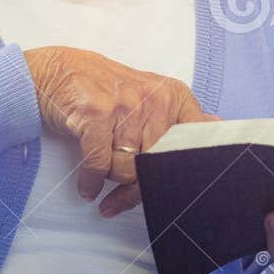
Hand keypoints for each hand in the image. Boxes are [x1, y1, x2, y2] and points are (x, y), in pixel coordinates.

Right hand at [24, 46, 216, 216]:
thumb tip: (218, 125)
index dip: (182, 174)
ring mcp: (125, 105)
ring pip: (127, 167)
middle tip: (120, 201)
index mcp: (173, 96)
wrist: (56, 71)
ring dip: (111, 182)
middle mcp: (154, 98)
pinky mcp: (96, 114)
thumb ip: (179, 116)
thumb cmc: (103, 89)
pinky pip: (100, 164)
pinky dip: (91, 181)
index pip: (191, 145)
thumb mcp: (149, 96)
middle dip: (137, 189)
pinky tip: (88, 186)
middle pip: (157, 165)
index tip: (169, 190)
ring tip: (102, 183)